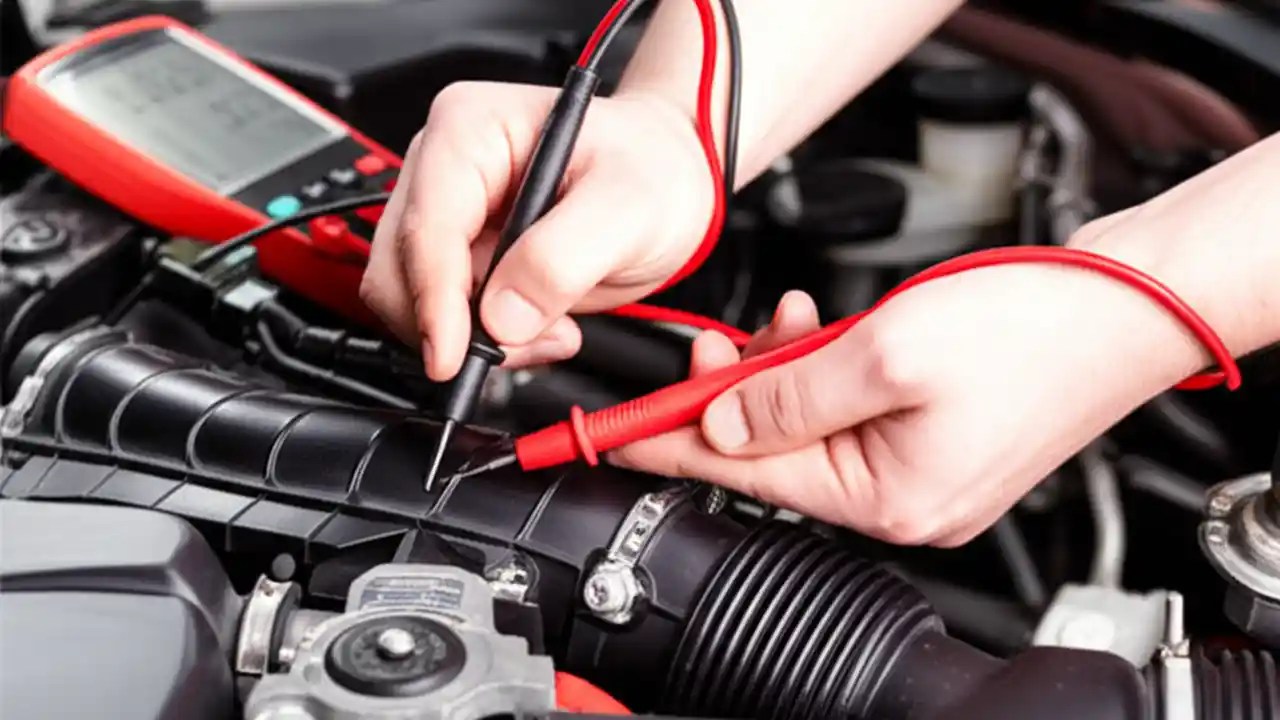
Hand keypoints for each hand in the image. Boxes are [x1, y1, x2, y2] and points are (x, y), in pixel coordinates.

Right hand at [360, 81, 714, 380]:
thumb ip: (562, 259)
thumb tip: (501, 316)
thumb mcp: (628, 206)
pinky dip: (489, 339)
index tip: (450, 357)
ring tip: (551, 329)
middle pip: (399, 270)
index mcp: (469, 131)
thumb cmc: (652, 167)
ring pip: (414, 302)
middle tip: (528, 343)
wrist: (668, 180)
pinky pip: (447, 318)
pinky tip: (542, 326)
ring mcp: (448, 216)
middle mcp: (442, 169)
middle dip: (454, 324)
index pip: (426, 227)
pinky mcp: (462, 258)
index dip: (434, 301)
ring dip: (475, 337)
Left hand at [613, 255, 1208, 545]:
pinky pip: (850, 413)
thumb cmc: (1031, 326)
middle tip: (708, 346)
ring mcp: (922, 471)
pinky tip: (820, 333)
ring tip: (785, 322)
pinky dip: (822, 372)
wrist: (1124, 298)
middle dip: (730, 396)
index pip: (743, 477)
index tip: (607, 438)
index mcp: (886, 499)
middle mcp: (902, 500)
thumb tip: (721, 424)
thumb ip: (786, 396)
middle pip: (773, 454)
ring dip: (780, 373)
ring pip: (810, 427)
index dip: (666, 448)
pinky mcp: (937, 436)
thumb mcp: (880, 352)